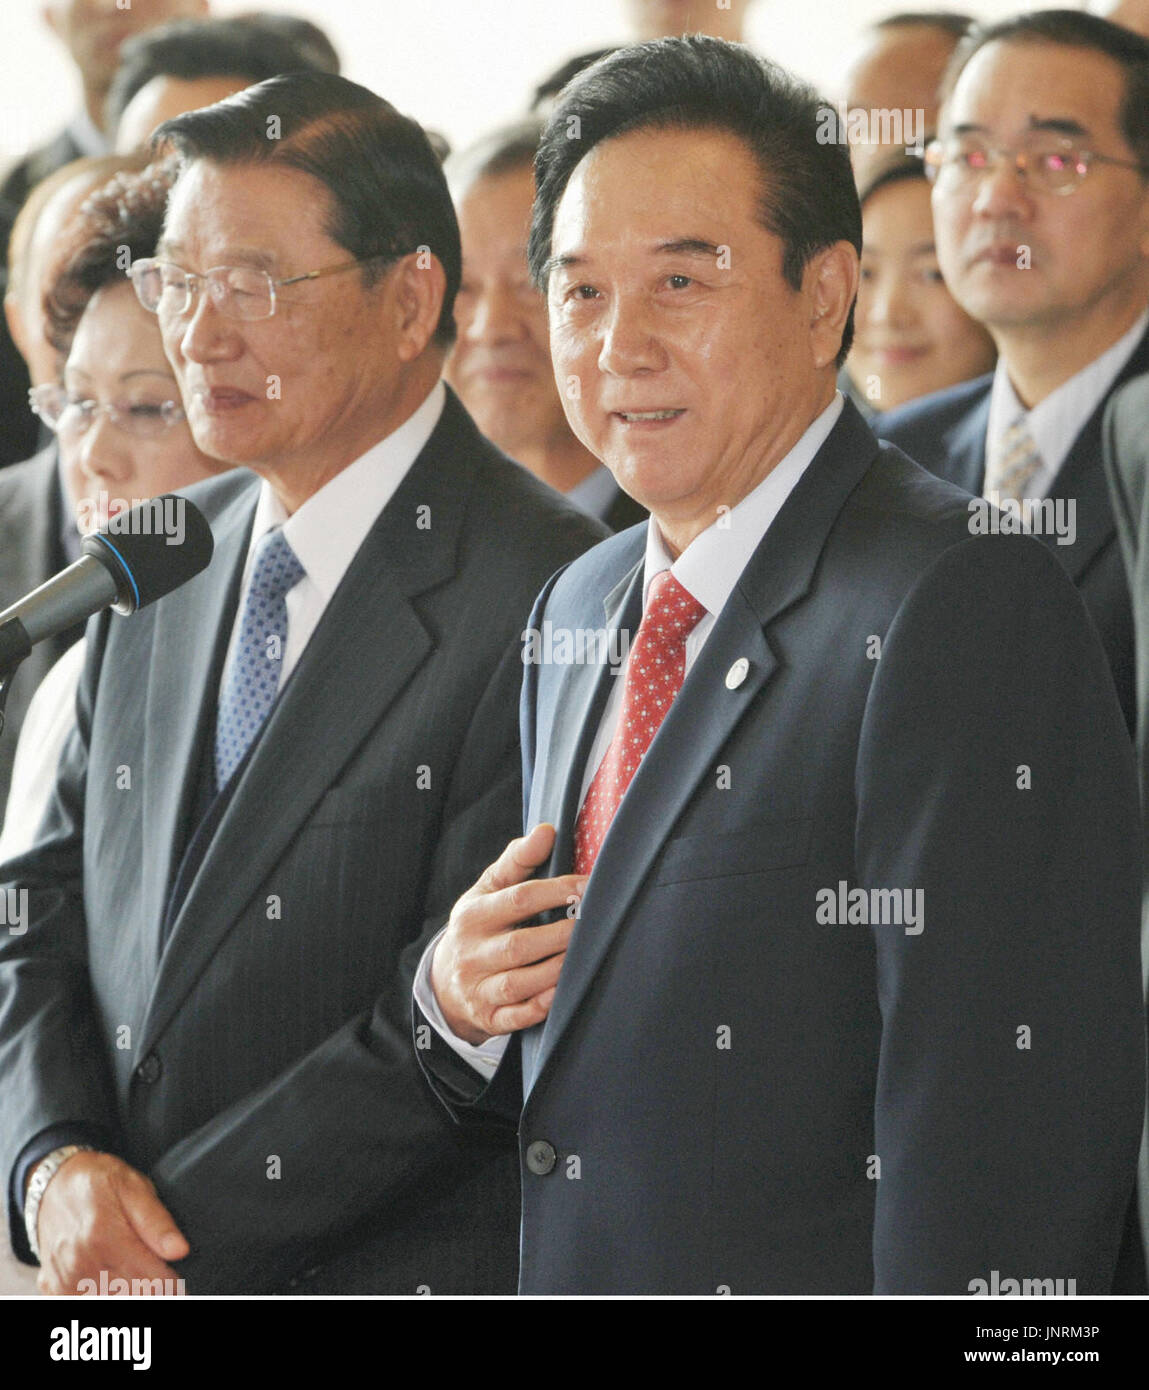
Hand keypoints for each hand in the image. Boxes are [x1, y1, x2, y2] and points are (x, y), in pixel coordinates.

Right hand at [34, 1151, 188, 1294]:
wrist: (53, 1185)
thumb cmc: (96, 1182)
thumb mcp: (133, 1186)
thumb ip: (157, 1221)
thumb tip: (180, 1250)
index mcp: (104, 1237)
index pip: (151, 1280)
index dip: (171, 1280)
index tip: (177, 1274)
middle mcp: (81, 1263)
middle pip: (133, 1294)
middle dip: (150, 1284)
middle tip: (152, 1263)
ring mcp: (65, 1280)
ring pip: (112, 1300)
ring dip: (128, 1289)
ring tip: (130, 1264)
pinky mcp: (55, 1289)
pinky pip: (88, 1302)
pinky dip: (104, 1293)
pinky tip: (110, 1275)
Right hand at [431, 823, 585, 1045]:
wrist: (445, 980)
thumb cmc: (479, 925)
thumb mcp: (488, 889)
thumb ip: (517, 860)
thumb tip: (547, 831)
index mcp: (473, 915)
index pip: (519, 898)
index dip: (558, 890)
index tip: (589, 886)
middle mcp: (471, 953)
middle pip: (520, 945)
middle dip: (562, 934)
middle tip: (595, 924)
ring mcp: (477, 988)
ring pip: (519, 983)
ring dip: (556, 970)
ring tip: (586, 955)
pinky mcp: (487, 1017)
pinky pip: (515, 1017)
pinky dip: (540, 1007)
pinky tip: (563, 992)